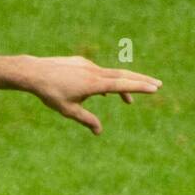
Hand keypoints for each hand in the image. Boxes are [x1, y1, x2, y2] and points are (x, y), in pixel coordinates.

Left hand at [15, 54, 161, 134]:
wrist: (35, 72)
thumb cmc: (51, 94)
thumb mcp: (68, 110)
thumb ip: (86, 119)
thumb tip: (99, 131)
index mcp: (93, 84)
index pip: (121, 85)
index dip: (139, 87)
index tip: (155, 88)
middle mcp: (94, 71)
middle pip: (123, 75)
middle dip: (141, 81)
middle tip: (159, 85)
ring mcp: (89, 65)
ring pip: (111, 74)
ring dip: (123, 86)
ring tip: (129, 102)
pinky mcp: (82, 63)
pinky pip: (99, 73)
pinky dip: (106, 82)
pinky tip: (104, 93)